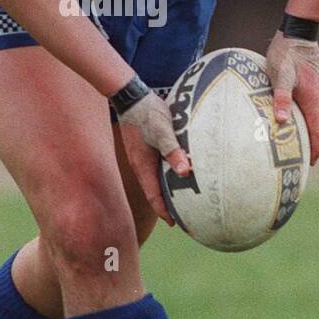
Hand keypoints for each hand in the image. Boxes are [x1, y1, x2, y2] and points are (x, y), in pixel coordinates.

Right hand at [115, 90, 189, 225]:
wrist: (131, 96)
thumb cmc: (147, 113)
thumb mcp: (163, 131)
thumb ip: (173, 150)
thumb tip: (186, 171)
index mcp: (144, 166)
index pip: (154, 196)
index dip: (164, 211)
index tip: (176, 223)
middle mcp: (141, 165)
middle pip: (155, 191)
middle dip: (168, 205)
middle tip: (183, 215)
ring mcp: (142, 156)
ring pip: (156, 179)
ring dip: (168, 190)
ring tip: (182, 197)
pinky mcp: (145, 147)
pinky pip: (156, 167)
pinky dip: (167, 174)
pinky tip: (177, 171)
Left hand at [264, 30, 318, 164]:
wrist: (298, 31)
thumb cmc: (286, 53)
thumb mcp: (280, 75)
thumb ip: (281, 97)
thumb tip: (281, 121)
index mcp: (312, 98)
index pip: (318, 131)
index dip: (316, 148)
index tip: (311, 163)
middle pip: (318, 126)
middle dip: (312, 143)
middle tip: (302, 159)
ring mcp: (318, 88)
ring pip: (315, 115)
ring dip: (309, 129)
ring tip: (298, 141)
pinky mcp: (314, 82)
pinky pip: (312, 105)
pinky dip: (307, 116)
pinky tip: (295, 116)